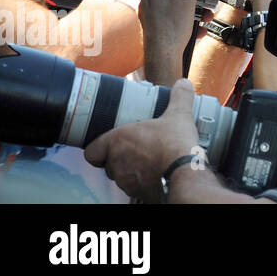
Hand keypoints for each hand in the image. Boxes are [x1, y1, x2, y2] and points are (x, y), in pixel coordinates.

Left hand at [84, 77, 202, 200]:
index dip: (99, 148)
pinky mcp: (136, 192)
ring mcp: (125, 179)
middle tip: (137, 149)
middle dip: (120, 157)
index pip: (92, 151)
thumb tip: (183, 83)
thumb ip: (179, 97)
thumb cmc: (175, 144)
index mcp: (118, 140)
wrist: (184, 173)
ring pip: (120, 176)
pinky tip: (156, 174)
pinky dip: (141, 181)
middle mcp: (116, 161)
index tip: (112, 145)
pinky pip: (133, 187)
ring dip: (130, 169)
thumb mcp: (179, 115)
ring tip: (149, 162)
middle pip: (107, 163)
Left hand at [139, 0, 204, 83]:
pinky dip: (186, 20)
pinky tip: (198, 28)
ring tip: (204, 15)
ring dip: (190, 8)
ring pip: (172, 5)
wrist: (164, 57)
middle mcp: (148, 2)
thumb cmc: (171, 28)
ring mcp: (151, 16)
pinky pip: (173, 18)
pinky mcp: (157, 27)